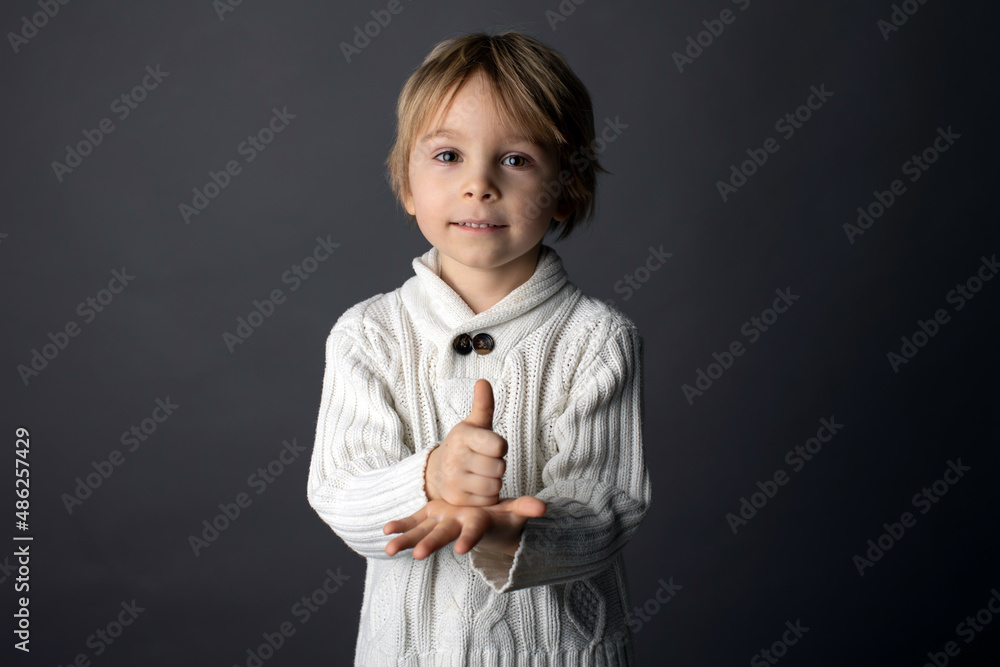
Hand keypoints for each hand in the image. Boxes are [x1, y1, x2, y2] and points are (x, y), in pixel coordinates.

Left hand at [383, 496, 545, 559]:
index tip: (461, 550)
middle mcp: (456, 527)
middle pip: (442, 537)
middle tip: (415, 556)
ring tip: (388, 550)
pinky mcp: (431, 518)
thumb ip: (525, 508)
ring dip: (405, 541)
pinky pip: (414, 523)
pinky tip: (386, 530)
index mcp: (476, 524)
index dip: (468, 540)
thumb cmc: (501, 518)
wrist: (485, 527)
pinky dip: (401, 526)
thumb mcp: (514, 512)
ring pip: (422, 533)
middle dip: (429, 546)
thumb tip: (544, 508)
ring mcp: (442, 524)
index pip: (473, 533)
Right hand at [424, 379, 507, 506]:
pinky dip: (487, 496)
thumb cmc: (463, 446)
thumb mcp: (473, 425)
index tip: (490, 445)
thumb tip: (483, 381)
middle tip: (484, 462)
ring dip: (493, 482)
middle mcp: (455, 458)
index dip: (499, 447)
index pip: (499, 446)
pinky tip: (477, 487)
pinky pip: (488, 501)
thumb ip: (483, 405)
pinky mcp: (457, 500)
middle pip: (499, 468)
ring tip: (481, 474)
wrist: (436, 472)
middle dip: (497, 466)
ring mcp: (454, 481)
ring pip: (495, 486)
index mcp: (462, 437)